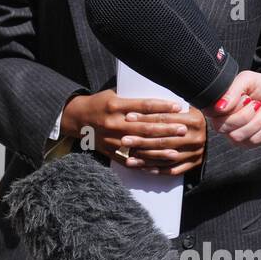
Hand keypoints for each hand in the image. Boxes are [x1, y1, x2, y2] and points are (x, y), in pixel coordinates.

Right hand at [62, 92, 203, 174]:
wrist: (77, 119)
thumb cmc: (99, 103)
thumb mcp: (113, 94)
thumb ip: (133, 97)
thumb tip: (158, 95)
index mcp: (115, 105)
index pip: (144, 106)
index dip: (162, 106)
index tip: (178, 107)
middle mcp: (113, 122)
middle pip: (145, 127)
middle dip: (166, 129)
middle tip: (183, 129)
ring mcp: (111, 139)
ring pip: (140, 146)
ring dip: (159, 149)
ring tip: (177, 150)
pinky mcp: (110, 152)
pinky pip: (129, 160)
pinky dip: (144, 163)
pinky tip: (158, 165)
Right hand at [208, 71, 260, 143]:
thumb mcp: (249, 80)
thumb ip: (231, 90)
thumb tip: (219, 107)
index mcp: (220, 103)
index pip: (211, 112)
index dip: (228, 107)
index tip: (244, 97)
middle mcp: (224, 119)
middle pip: (222, 127)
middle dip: (245, 114)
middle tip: (256, 103)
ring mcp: (235, 132)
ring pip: (237, 136)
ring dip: (257, 121)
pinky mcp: (249, 142)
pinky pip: (252, 141)